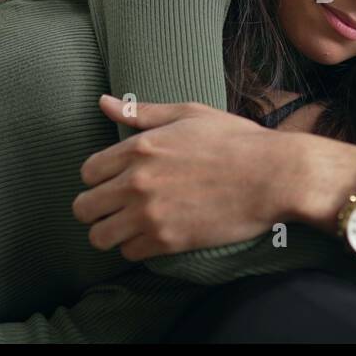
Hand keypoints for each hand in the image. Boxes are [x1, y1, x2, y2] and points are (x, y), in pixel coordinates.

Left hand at [71, 95, 288, 260]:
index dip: (98, 179)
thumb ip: (142, 113)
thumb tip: (104, 102)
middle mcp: (137, 181)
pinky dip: (136, 248)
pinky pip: (129, 253)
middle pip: (83, 208)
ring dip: (111, 233)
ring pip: (99, 237)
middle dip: (96, 209)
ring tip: (128, 227)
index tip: (115, 182)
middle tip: (115, 209)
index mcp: (139, 147)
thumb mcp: (188, 114)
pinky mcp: (167, 241)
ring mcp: (150, 214)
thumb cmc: (234, 140)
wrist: (272, 175)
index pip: (87, 172)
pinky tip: (153, 236)